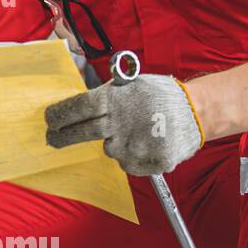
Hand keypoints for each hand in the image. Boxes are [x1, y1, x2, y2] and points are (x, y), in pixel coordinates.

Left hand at [45, 75, 202, 175]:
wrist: (198, 111)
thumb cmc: (161, 95)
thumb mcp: (131, 84)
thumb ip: (107, 95)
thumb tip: (77, 104)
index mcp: (116, 99)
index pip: (78, 108)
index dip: (60, 115)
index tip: (48, 120)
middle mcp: (121, 122)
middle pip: (83, 133)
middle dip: (63, 137)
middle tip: (52, 139)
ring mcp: (135, 144)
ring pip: (109, 149)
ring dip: (113, 142)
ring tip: (131, 132)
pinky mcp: (149, 162)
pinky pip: (128, 163)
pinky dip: (131, 155)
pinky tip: (145, 143)